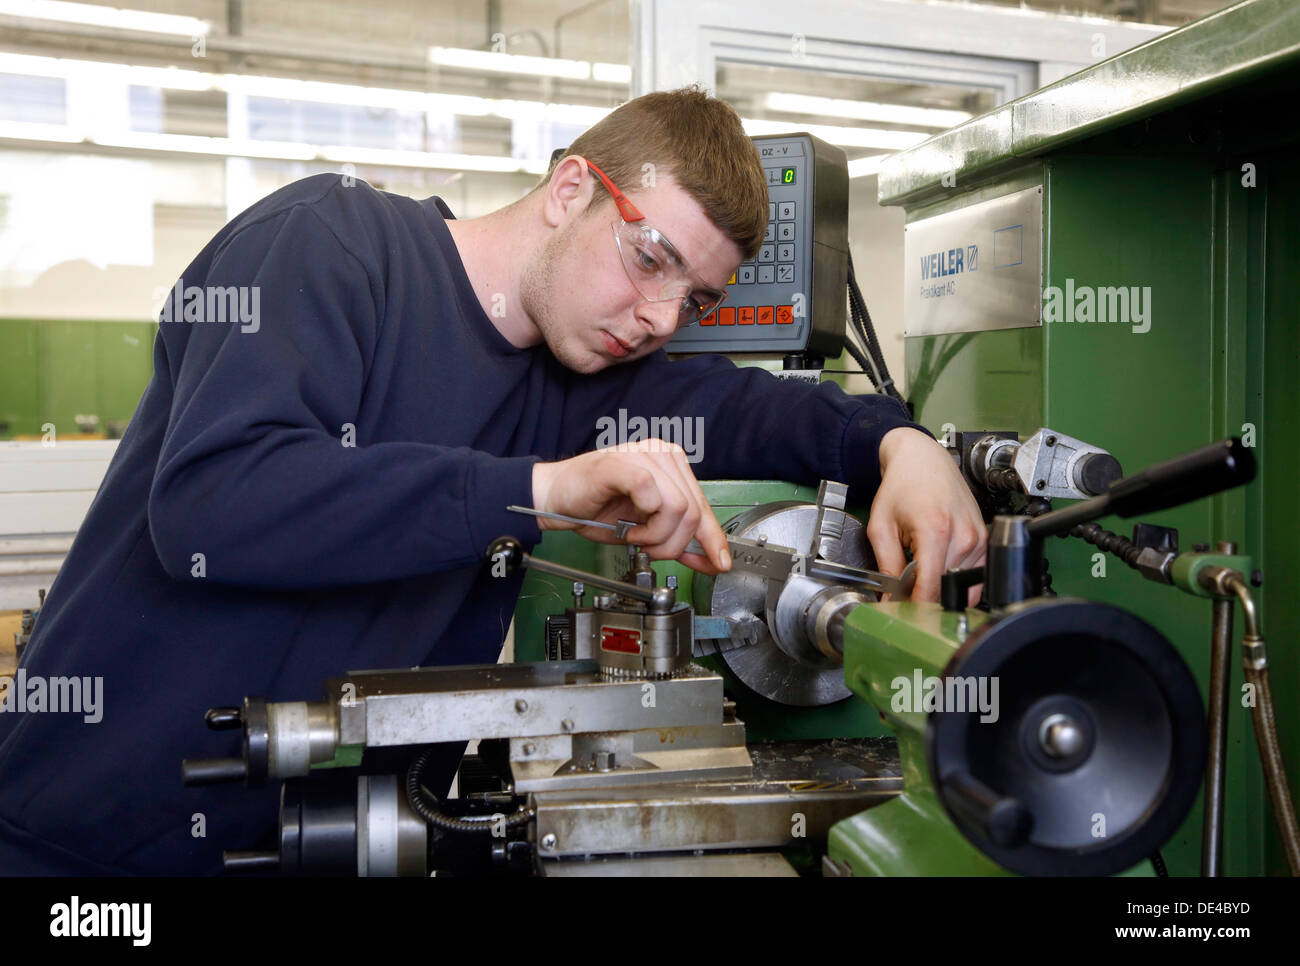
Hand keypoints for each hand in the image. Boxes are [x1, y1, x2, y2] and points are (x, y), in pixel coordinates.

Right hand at [531, 439, 731, 574]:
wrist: (555, 498)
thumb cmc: (594, 507)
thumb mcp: (645, 529)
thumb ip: (676, 538)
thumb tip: (707, 558)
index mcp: (672, 466)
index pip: (704, 505)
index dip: (713, 539)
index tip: (719, 563)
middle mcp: (663, 454)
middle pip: (694, 510)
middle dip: (674, 543)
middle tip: (648, 548)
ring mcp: (644, 455)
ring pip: (679, 507)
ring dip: (657, 535)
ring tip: (635, 536)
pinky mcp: (625, 463)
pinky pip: (653, 496)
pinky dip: (643, 521)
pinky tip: (627, 526)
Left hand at [867, 427, 986, 605]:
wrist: (923, 460)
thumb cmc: (903, 485)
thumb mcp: (881, 526)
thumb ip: (887, 566)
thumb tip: (890, 598)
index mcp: (936, 529)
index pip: (931, 587)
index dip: (915, 606)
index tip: (902, 613)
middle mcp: (964, 535)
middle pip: (946, 589)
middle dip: (924, 597)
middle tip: (905, 591)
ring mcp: (978, 539)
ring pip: (961, 585)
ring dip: (940, 586)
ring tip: (921, 570)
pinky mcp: (985, 541)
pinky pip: (974, 575)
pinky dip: (956, 579)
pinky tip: (939, 568)